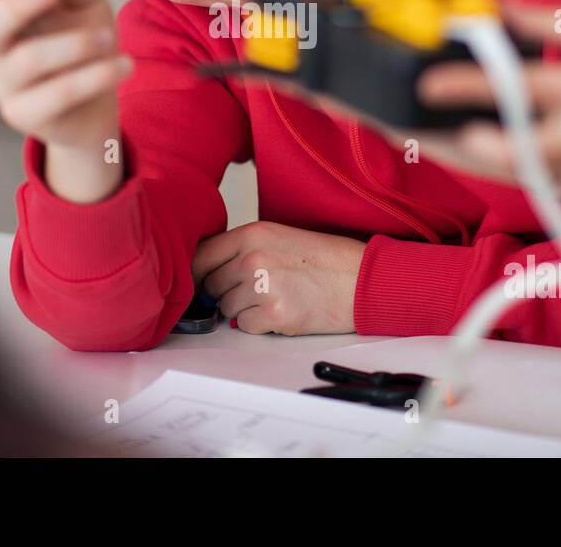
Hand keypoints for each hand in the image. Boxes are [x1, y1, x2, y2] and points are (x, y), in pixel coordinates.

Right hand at [0, 0, 131, 201]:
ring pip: (28, 60)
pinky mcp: (24, 114)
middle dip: (19, 2)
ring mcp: (3, 84)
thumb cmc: (83, 40)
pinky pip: (58, 93)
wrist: (95, 104)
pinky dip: (96, 76)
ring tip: (111, 37)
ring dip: (75, 43)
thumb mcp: (86, 1)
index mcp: (0, 9)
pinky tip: (124, 65)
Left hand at [191, 221, 365, 335]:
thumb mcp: (280, 237)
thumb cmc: (327, 258)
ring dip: (245, 309)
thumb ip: (243, 249)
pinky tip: (282, 311)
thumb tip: (208, 271)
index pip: (201, 256)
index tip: (201, 281)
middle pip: (211, 285)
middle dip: (227, 292)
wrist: (362, 279)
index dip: (198, 272)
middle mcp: (253, 258)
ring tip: (275, 297)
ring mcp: (263, 286)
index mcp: (253, 234)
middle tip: (255, 290)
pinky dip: (260, 325)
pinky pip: (246, 326)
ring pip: (227, 308)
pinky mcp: (275, 315)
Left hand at [414, 2, 560, 233]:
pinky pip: (531, 177)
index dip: (467, 84)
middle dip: (452, 139)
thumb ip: (548, 22)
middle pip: (505, 149)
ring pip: (510, 171)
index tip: (426, 83)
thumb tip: (492, 8)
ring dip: (463, 153)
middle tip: (407, 121)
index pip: (518, 87)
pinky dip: (496, 161)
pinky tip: (463, 142)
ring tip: (422, 132)